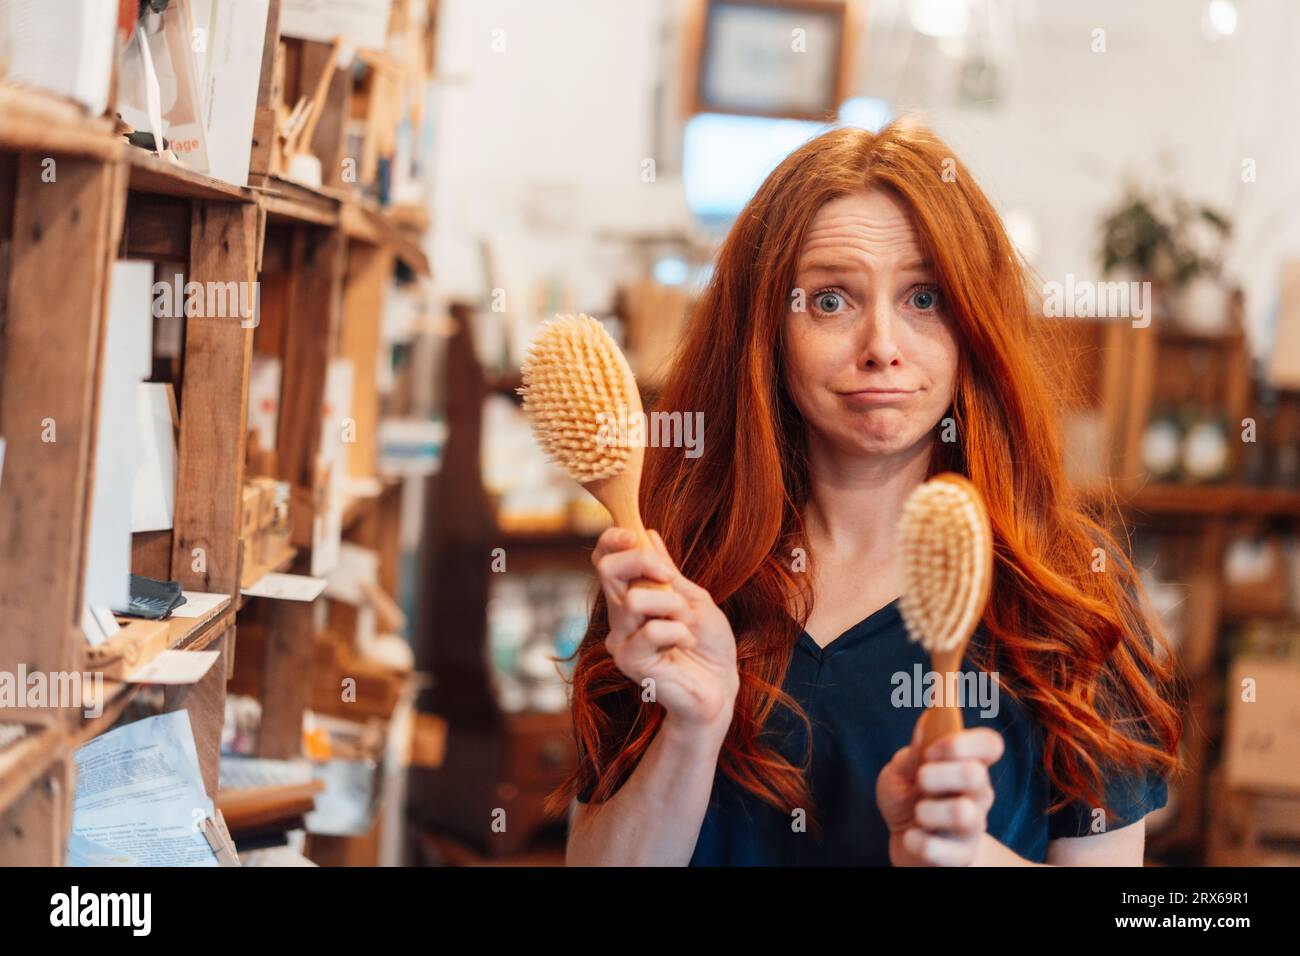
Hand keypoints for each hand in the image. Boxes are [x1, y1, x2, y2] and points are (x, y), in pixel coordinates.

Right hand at [592, 526, 738, 734]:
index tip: (632, 535)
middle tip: (669, 576)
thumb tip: (648, 534)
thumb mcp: (693, 598)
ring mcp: (621, 641)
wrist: (720, 688)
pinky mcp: (630, 662)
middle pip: (608, 569)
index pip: (605, 561)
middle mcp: (619, 618)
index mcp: (631, 597)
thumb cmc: (708, 646)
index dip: (611, 540)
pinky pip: (651, 631)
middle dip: (642, 561)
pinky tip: (686, 645)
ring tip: (687, 625)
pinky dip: (678, 632)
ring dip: (672, 605)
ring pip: (634, 600)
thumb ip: (668, 572)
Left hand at [876, 711, 1003, 865]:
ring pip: (962, 812)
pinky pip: (937, 847)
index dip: (963, 742)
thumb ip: (913, 751)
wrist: (906, 845)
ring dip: (928, 810)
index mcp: (967, 765)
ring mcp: (972, 827)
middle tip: (921, 781)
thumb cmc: (907, 800)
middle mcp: (978, 795)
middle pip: (975, 774)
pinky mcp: (960, 857)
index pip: (991, 744)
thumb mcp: (900, 772)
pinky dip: (915, 840)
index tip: (932, 749)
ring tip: (919, 813)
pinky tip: (913, 837)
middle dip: (937, 774)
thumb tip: (928, 719)